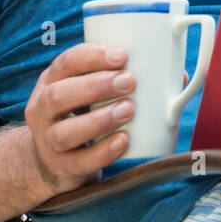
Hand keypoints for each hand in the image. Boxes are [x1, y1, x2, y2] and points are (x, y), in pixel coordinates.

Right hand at [24, 43, 135, 199]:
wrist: (56, 159)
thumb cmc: (85, 113)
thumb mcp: (93, 91)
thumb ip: (126, 78)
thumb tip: (178, 75)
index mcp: (52, 80)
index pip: (66, 62)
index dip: (92, 56)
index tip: (123, 55)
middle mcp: (42, 109)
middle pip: (59, 95)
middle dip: (96, 86)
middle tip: (130, 81)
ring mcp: (47, 141)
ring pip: (64, 131)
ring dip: (100, 119)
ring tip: (129, 109)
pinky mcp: (60, 167)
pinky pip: (78, 162)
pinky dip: (103, 152)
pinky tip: (124, 140)